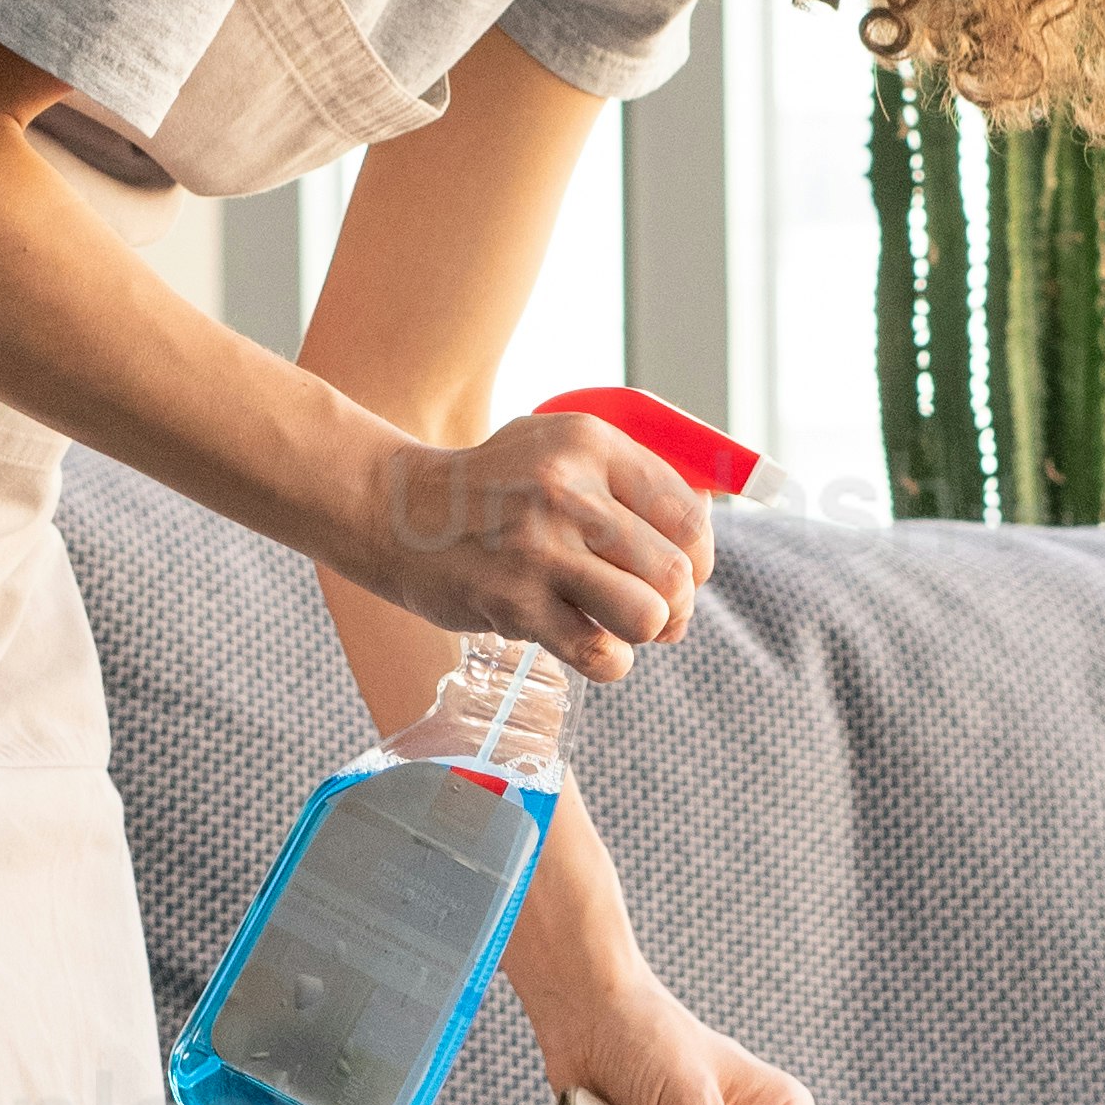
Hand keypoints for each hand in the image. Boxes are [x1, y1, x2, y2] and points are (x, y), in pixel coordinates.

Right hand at [334, 399, 713, 684]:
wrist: (396, 511)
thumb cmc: (494, 488)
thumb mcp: (560, 449)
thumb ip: (631, 478)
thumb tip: (708, 525)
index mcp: (589, 443)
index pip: (689, 515)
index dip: (699, 558)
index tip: (678, 572)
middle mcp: (568, 491)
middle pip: (676, 573)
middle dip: (677, 605)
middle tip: (654, 610)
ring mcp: (539, 550)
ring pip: (648, 615)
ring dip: (644, 632)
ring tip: (618, 624)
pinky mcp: (514, 604)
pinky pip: (601, 655)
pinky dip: (607, 660)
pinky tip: (585, 641)